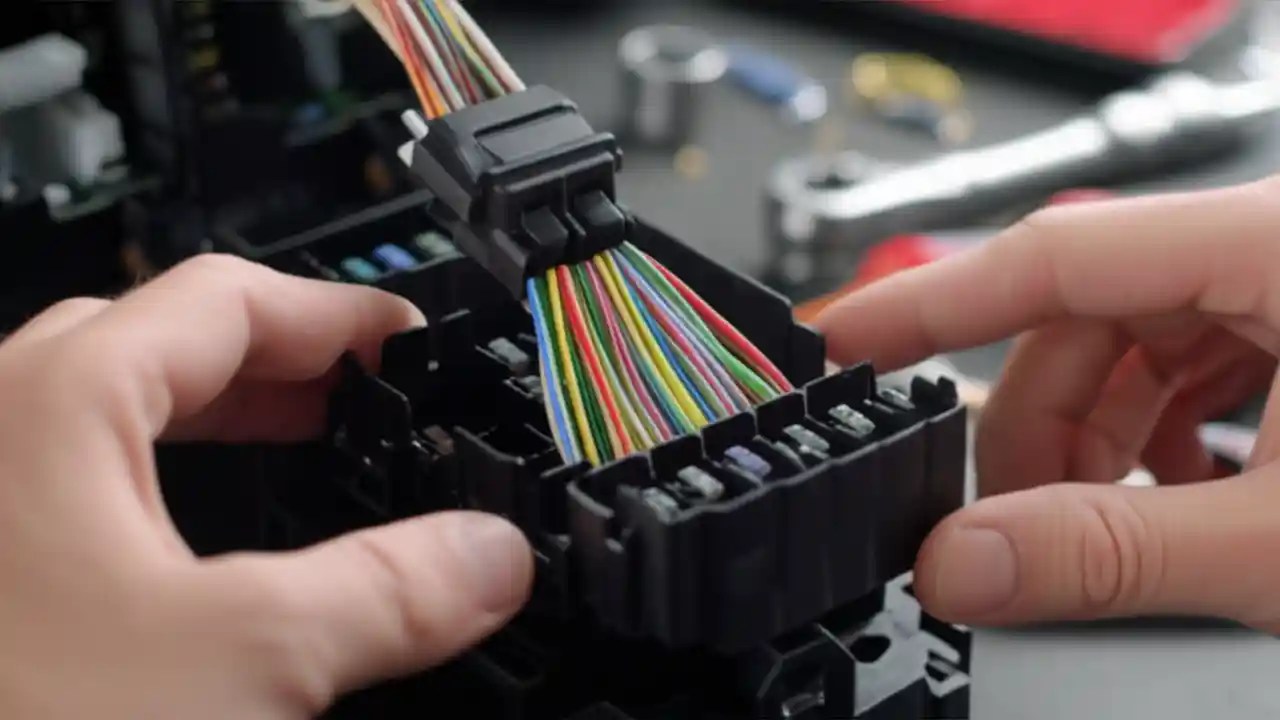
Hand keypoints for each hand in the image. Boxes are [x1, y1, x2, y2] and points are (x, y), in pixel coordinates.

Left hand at [0, 256, 533, 717]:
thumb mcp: (241, 661)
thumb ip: (389, 593)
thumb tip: (484, 556)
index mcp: (54, 403)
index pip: (228, 298)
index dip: (340, 315)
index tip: (411, 345)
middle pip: (164, 343)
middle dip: (283, 365)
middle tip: (367, 399)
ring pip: (111, 415)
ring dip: (218, 421)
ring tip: (296, 451)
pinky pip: (78, 488)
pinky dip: (161, 488)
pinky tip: (193, 550)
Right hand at [815, 176, 1279, 632]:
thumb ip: (1107, 554)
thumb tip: (961, 562)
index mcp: (1277, 242)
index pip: (1055, 250)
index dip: (929, 302)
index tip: (844, 342)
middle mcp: (1275, 241)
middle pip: (1079, 314)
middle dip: (1033, 429)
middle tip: (1008, 527)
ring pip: (1119, 343)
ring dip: (1086, 442)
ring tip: (1104, 530)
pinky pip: (1174, 360)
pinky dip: (1141, 433)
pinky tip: (1166, 496)